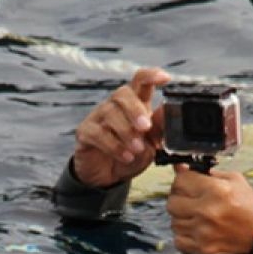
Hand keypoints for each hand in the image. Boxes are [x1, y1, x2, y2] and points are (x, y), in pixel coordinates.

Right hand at [72, 67, 170, 188]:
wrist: (109, 177)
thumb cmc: (131, 156)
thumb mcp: (151, 145)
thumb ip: (159, 129)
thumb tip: (167, 111)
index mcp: (135, 103)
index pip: (140, 80)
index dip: (151, 75)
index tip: (166, 79)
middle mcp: (115, 106)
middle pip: (122, 93)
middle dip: (135, 109)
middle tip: (145, 128)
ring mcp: (98, 117)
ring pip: (110, 113)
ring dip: (126, 132)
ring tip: (137, 149)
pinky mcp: (85, 132)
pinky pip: (97, 133)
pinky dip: (114, 146)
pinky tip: (125, 156)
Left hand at [167, 167, 252, 253]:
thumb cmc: (247, 204)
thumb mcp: (233, 179)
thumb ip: (205, 173)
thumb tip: (179, 168)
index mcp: (215, 190)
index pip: (180, 181)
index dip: (182, 180)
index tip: (188, 183)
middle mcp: (207, 211)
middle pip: (172, 202)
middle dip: (179, 199)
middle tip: (190, 200)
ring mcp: (203, 232)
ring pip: (173, 222)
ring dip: (182, 218)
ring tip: (196, 216)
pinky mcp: (202, 248)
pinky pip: (178, 240)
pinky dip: (184, 235)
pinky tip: (195, 230)